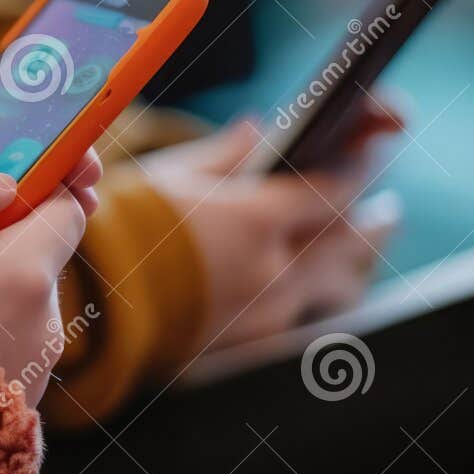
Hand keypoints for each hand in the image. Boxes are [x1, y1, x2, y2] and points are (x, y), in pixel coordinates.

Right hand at [138, 103, 403, 359]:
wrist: (88, 303)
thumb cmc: (121, 229)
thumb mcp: (171, 176)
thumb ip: (225, 154)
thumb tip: (255, 131)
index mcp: (255, 219)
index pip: (335, 190)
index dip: (358, 170)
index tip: (366, 154)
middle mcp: (271, 270)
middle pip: (349, 242)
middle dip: (371, 222)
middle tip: (385, 211)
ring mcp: (265, 312)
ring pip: (335, 286)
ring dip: (353, 263)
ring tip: (360, 251)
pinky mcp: (247, 342)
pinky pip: (303, 316)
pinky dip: (318, 295)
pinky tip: (317, 288)